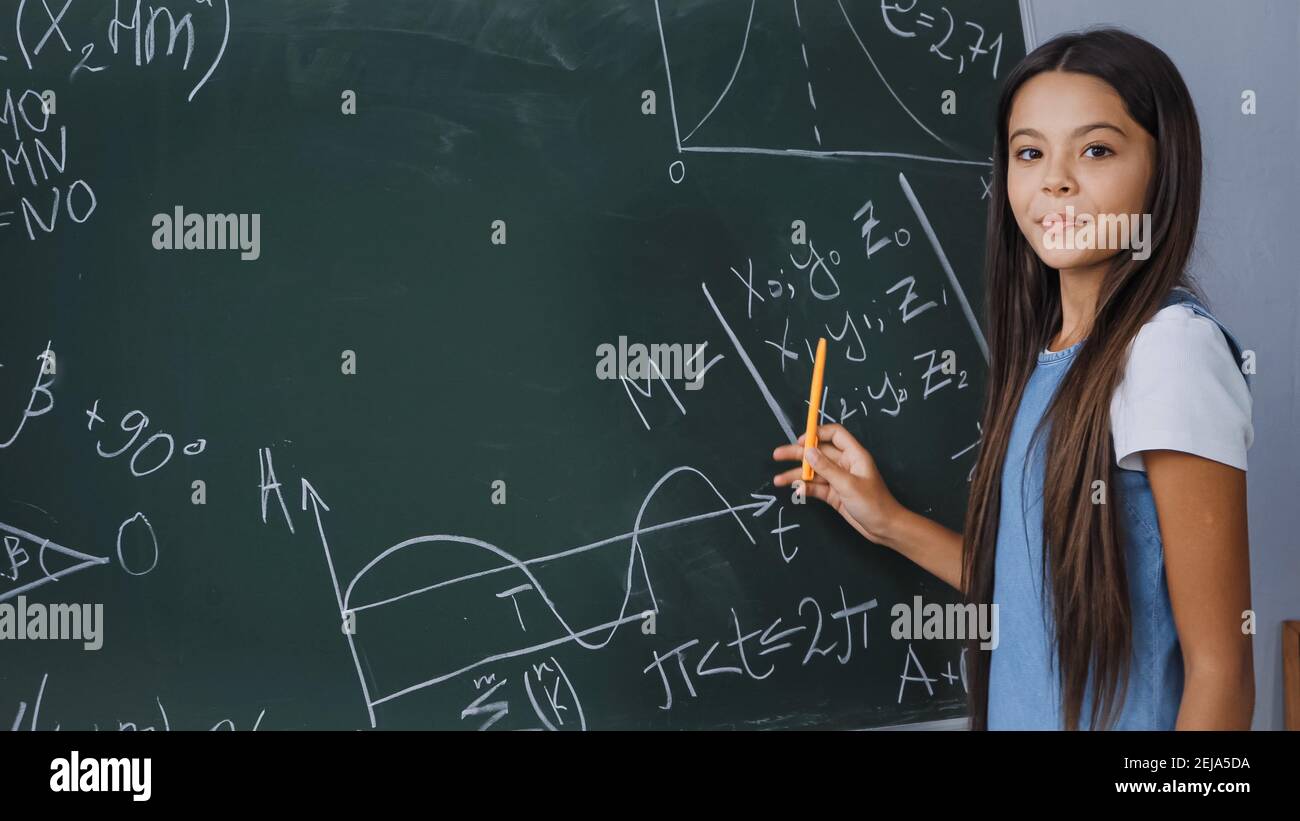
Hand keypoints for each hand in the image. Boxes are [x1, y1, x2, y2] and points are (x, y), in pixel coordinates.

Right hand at [772, 424, 903, 546]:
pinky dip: (804, 488)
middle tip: (778, 454)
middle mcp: (844, 464)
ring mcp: (838, 479)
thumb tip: (808, 451)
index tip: (800, 441)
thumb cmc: (874, 503)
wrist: (884, 528)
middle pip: (818, 453)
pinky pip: (815, 487)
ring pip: (813, 472)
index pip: (835, 434)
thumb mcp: (848, 484)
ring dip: (796, 474)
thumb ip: (826, 468)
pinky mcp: (833, 493)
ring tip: (778, 480)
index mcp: (854, 455)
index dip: (817, 434)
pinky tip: (794, 491)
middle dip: (798, 454)